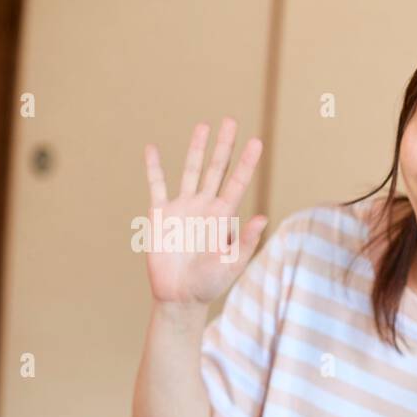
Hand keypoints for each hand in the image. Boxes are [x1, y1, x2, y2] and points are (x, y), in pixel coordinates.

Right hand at [142, 118, 268, 304]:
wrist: (180, 295)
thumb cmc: (210, 283)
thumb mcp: (232, 263)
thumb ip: (246, 240)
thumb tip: (263, 216)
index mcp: (224, 216)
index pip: (238, 182)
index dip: (247, 162)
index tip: (257, 141)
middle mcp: (205, 206)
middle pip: (216, 169)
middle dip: (225, 146)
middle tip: (232, 120)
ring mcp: (183, 207)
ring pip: (190, 170)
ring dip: (197, 149)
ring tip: (204, 126)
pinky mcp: (160, 214)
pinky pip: (156, 185)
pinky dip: (154, 167)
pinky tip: (152, 148)